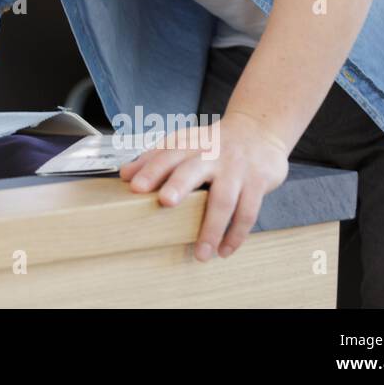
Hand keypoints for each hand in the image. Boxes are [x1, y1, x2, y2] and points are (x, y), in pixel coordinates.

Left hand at [118, 111, 289, 260]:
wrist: (259, 130)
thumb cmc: (214, 143)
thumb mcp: (185, 144)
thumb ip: (155, 158)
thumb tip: (124, 173)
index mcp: (190, 144)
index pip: (168, 154)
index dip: (151, 169)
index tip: (134, 186)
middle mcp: (213, 154)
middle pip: (194, 169)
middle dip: (179, 185)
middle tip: (165, 202)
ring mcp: (237, 169)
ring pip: (224, 199)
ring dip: (212, 229)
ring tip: (201, 254)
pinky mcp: (258, 182)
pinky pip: (248, 212)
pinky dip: (236, 234)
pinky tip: (224, 251)